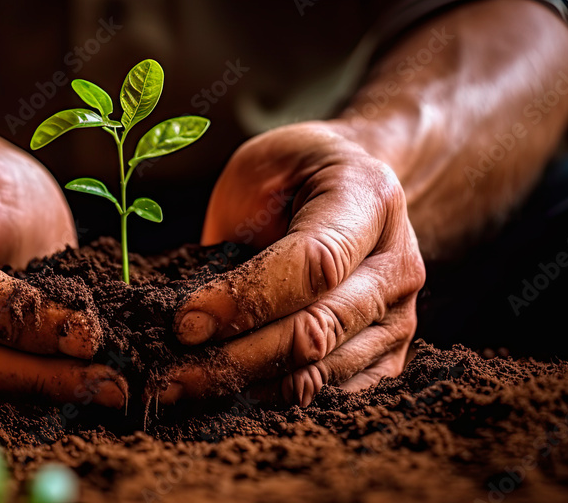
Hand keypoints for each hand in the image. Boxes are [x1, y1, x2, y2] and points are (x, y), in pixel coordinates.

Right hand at [0, 135, 126, 413]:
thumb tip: (82, 345)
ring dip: (24, 398)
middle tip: (106, 384)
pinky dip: (0, 401)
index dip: (21, 323)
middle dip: (33, 376)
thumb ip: (32, 270)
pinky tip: (53, 397)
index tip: (89, 337)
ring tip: (94, 392)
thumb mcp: (14, 198)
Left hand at [157, 122, 424, 405]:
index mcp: (369, 199)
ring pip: (321, 374)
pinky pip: (332, 395)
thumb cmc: (293, 174)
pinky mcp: (390, 355)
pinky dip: (276, 398)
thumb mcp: (261, 168)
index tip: (184, 323)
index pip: (314, 266)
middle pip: (316, 332)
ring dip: (247, 387)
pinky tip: (229, 392)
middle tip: (167, 374)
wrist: (352, 183)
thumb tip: (190, 313)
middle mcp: (397, 265)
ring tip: (185, 387)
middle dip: (234, 359)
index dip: (245, 300)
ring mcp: (400, 316)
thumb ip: (241, 231)